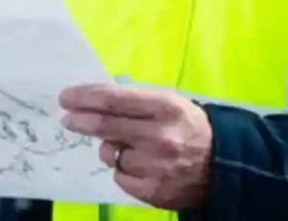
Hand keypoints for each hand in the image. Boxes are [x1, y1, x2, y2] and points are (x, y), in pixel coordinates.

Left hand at [59, 83, 211, 209]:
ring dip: (110, 148)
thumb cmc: (188, 127)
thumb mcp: (169, 102)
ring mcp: (155, 165)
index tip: (66, 96)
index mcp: (164, 107)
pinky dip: (124, 170)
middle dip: (79, 120)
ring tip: (129, 147)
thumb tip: (95, 97)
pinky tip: (141, 166)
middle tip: (67, 118)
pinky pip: (120, 176)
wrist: (222, 165)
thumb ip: (135, 99)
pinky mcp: (151, 190)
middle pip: (104, 126)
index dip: (85, 97)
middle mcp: (159, 136)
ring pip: (110, 154)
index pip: (113, 99)